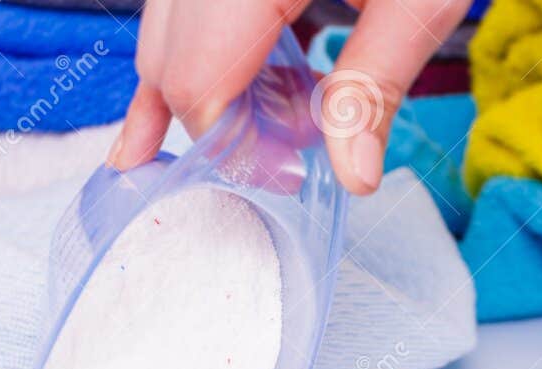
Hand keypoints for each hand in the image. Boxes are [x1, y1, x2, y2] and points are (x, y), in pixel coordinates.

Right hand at [110, 0, 471, 193]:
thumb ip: (375, 81)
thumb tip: (353, 173)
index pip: (198, 77)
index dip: (230, 143)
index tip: (282, 176)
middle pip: (168, 51)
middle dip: (210, 118)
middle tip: (268, 161)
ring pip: (166, 20)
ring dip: (195, 82)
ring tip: (207, 135)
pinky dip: (194, 40)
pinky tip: (170, 97)